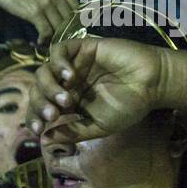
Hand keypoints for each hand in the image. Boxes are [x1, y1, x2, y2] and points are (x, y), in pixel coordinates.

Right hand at [0, 0, 78, 43]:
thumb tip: (57, 8)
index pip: (76, 7)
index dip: (74, 21)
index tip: (68, 30)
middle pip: (69, 19)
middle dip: (65, 32)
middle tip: (58, 40)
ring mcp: (46, 2)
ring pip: (60, 27)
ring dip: (54, 38)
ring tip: (48, 43)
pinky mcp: (35, 12)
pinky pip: (46, 31)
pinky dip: (44, 40)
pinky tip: (39, 41)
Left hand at [27, 35, 169, 140]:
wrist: (152, 84)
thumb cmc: (130, 106)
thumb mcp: (98, 126)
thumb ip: (72, 132)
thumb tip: (44, 139)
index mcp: (70, 101)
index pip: (41, 107)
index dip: (34, 118)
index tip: (37, 130)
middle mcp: (67, 83)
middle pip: (38, 89)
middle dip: (40, 103)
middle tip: (54, 114)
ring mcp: (74, 64)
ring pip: (44, 70)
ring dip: (49, 86)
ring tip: (66, 99)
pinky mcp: (82, 47)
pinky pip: (58, 50)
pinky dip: (58, 63)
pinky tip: (70, 76)